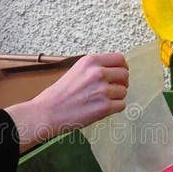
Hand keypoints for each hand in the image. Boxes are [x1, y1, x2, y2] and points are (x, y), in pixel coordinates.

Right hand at [6, 52, 127, 152]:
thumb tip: (113, 71)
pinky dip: (114, 108)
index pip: (119, 59)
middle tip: (113, 89)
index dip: (122, 67)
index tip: (119, 74)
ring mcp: (102, 90)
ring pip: (124, 91)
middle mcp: (98, 73)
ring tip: (101, 101)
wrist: (48, 112)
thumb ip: (94, 69)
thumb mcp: (76, 71)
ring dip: (116, 97)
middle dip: (121, 83)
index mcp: (90, 61)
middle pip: (125, 75)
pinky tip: (102, 108)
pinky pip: (121, 105)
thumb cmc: (58, 95)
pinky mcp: (105, 107)